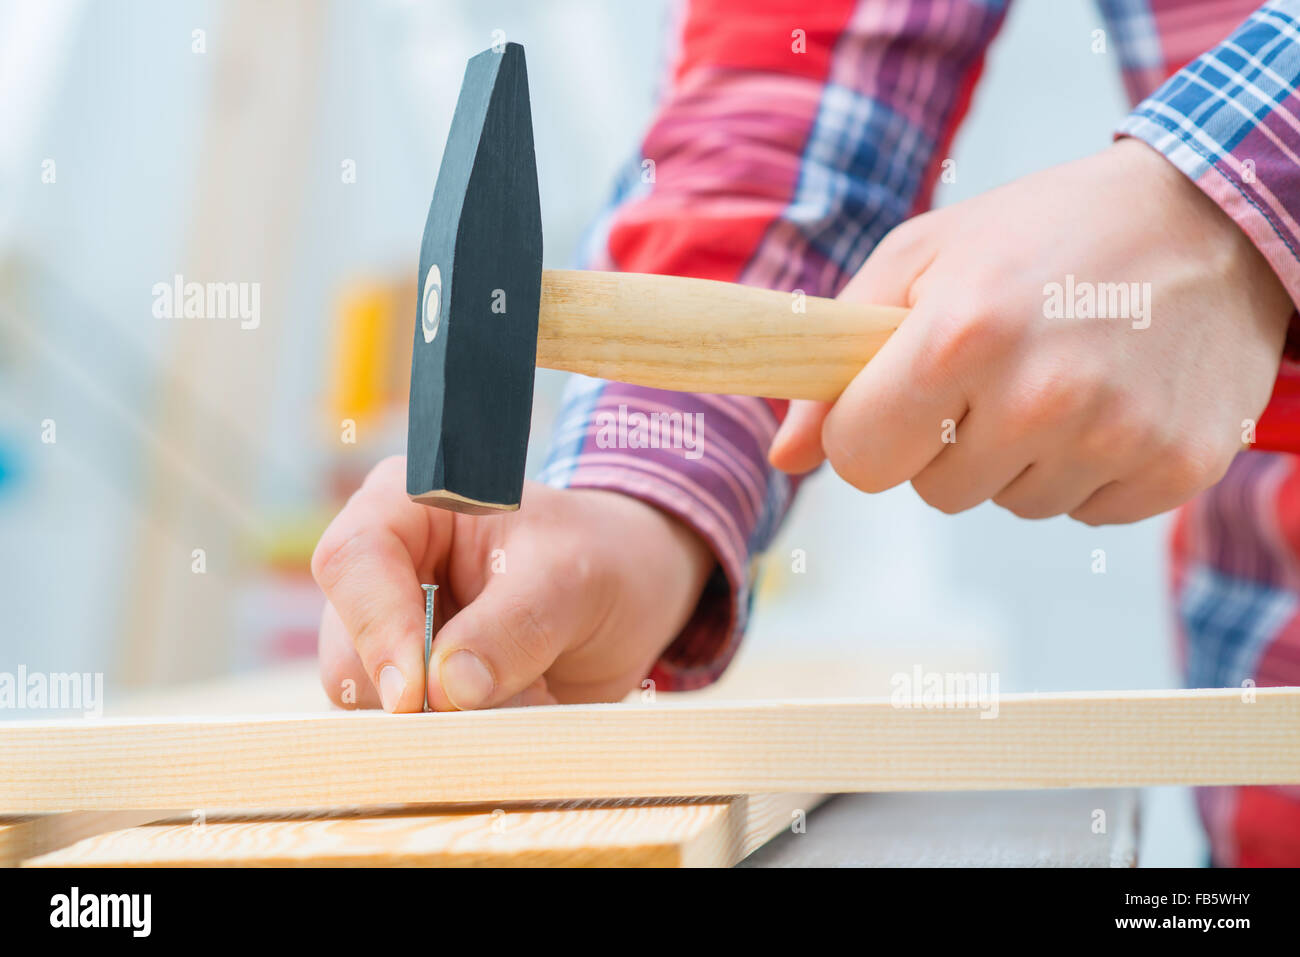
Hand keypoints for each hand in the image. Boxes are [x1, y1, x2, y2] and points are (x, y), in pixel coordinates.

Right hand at [311, 456, 714, 710]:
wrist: (630, 597)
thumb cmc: (599, 559)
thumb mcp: (573, 578)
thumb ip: (513, 626)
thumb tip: (446, 690)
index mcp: (407, 504)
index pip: (353, 560)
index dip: (375, 628)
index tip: (415, 694)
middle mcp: (384, 569)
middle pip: (348, 647)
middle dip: (421, 691)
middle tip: (513, 695)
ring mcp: (392, 634)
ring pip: (372, 702)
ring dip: (451, 721)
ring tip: (534, 690)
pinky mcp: (413, 688)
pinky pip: (409, 734)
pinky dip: (466, 737)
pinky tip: (526, 705)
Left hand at [770, 139, 1292, 523]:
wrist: (1210, 217)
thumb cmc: (1043, 232)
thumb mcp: (922, 257)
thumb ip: (838, 354)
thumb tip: (785, 458)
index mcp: (961, 336)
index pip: (860, 459)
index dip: (869, 428)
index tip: (898, 395)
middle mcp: (1040, 396)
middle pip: (933, 491)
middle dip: (944, 440)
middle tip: (995, 368)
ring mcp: (1116, 437)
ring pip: (1009, 504)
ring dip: (1017, 456)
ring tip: (1059, 373)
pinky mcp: (1176, 467)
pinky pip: (1083, 512)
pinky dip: (1085, 468)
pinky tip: (1109, 399)